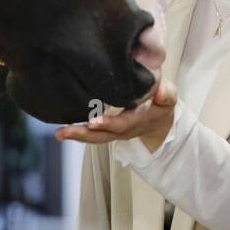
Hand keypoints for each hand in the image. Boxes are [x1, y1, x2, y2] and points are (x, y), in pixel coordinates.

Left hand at [54, 79, 177, 152]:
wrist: (161, 122)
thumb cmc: (162, 104)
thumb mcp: (169, 97)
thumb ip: (166, 94)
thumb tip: (160, 91)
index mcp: (138, 120)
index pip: (122, 124)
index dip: (108, 123)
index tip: (93, 121)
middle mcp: (124, 130)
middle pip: (102, 135)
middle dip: (83, 134)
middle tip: (64, 132)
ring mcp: (114, 132)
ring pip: (94, 137)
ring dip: (76, 135)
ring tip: (59, 134)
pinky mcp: (106, 130)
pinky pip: (91, 134)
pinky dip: (77, 133)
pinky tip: (62, 130)